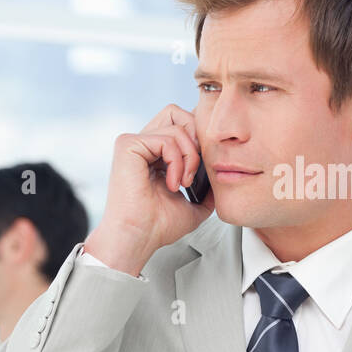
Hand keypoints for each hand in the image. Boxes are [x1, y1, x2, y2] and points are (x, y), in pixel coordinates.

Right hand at [84, 102, 215, 275]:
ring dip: (190, 155)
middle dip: (197, 139)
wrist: (138, 238)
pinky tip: (172, 183)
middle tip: (195, 171)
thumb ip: (208, 186)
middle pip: (178, 113)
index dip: (199, 140)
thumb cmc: (157, 227)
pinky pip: (167, 138)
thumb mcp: (194, 204)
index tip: (200, 171)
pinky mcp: (128, 145)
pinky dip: (177, 160)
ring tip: (184, 183)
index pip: (182, 125)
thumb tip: (224, 174)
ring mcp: (133, 143)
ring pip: (177, 125)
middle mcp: (142, 145)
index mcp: (154, 154)